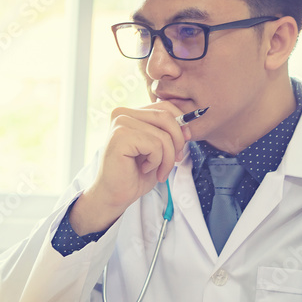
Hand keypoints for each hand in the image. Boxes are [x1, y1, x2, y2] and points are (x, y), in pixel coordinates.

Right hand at [69, 101, 191, 234]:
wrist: (115, 195)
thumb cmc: (135, 174)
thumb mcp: (157, 149)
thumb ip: (168, 133)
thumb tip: (187, 126)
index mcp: (130, 113)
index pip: (164, 106)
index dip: (180, 124)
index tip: (184, 144)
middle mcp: (122, 113)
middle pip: (166, 117)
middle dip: (177, 142)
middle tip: (175, 162)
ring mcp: (120, 123)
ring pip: (162, 135)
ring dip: (167, 158)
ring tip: (158, 171)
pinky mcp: (120, 136)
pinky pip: (155, 145)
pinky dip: (156, 162)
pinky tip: (144, 169)